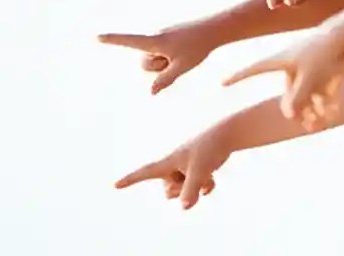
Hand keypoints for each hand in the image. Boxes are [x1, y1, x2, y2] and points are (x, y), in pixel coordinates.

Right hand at [98, 24, 217, 94]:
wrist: (215, 29)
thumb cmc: (198, 48)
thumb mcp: (182, 67)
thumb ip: (165, 80)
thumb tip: (151, 92)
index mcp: (155, 41)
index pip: (129, 41)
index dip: (111, 40)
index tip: (95, 36)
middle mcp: (155, 36)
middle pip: (144, 62)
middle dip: (156, 67)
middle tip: (177, 61)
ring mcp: (161, 36)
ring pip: (154, 58)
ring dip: (165, 62)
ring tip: (184, 55)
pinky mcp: (168, 36)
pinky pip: (162, 52)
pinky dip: (171, 57)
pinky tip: (186, 51)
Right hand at [114, 130, 230, 209]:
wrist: (227, 135)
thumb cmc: (210, 150)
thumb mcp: (200, 171)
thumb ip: (191, 190)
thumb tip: (184, 207)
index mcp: (168, 162)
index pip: (145, 172)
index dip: (130, 180)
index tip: (115, 185)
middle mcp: (174, 165)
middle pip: (168, 191)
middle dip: (181, 189)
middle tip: (194, 175)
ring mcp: (186, 168)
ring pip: (183, 191)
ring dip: (194, 187)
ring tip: (205, 173)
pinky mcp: (198, 169)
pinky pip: (195, 188)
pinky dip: (204, 186)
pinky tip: (212, 180)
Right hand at [223, 23, 343, 127]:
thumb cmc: (326, 51)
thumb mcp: (310, 75)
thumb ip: (298, 97)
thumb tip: (288, 116)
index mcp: (280, 59)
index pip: (253, 70)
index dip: (238, 77)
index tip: (222, 82)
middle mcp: (291, 63)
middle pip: (288, 93)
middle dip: (298, 112)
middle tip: (311, 127)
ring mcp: (308, 65)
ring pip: (307, 93)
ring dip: (315, 110)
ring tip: (324, 124)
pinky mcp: (324, 67)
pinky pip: (320, 88)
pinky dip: (326, 100)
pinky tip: (335, 111)